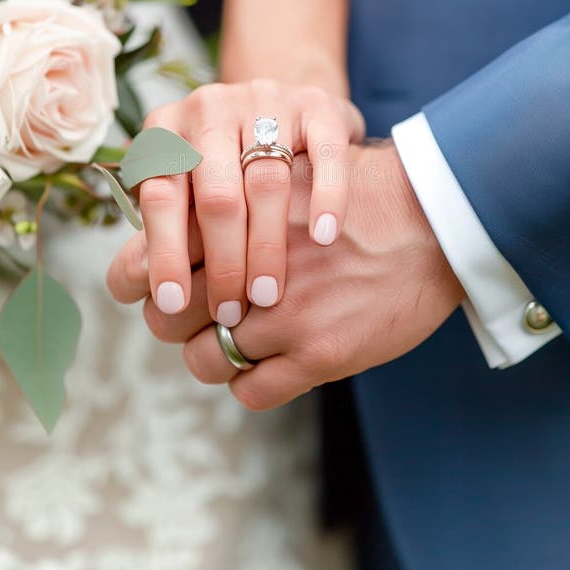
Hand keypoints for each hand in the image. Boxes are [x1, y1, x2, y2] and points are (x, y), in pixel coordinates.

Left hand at [108, 79, 364, 328]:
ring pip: (265, 178)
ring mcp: (264, 101)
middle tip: (230, 312)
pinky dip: (325, 195)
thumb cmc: (227, 168)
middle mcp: (210, 109)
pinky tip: (322, 236)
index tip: (173, 304)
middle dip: (222, 261)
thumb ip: (164, 231)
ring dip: (266, 243)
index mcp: (167, 131)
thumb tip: (149, 295)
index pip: (160, 196)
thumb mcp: (185, 188)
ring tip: (268, 294)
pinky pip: (325, 151)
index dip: (164, 252)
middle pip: (215, 192)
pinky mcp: (315, 104)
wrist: (288, 111)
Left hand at [109, 141, 464, 409]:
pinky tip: (269, 361)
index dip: (136, 278)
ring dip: (209, 354)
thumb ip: (234, 203)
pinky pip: (252, 391)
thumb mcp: (285, 178)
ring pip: (203, 360)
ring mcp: (284, 315)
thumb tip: (181, 226)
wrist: (432, 219)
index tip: (147, 287)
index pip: (150, 258)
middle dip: (173, 318)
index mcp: (234, 217)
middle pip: (166, 315)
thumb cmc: (359, 197)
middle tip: (193, 314)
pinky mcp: (320, 354)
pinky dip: (250, 381)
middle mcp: (249, 266)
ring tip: (234, 339)